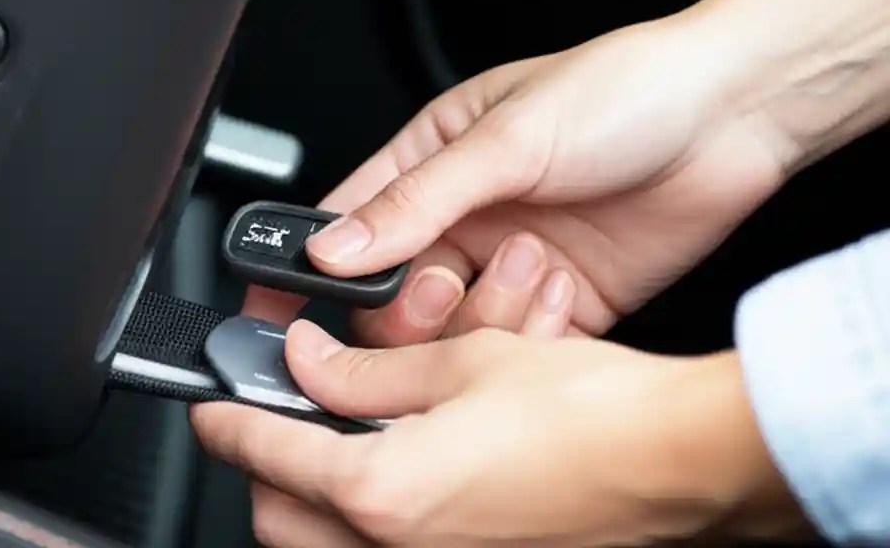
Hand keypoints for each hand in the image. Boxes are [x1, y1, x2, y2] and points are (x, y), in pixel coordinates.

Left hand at [191, 321, 810, 547]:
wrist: (681, 463)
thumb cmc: (594, 415)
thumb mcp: (460, 365)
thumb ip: (365, 373)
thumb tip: (309, 363)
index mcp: (383, 492)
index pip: (265, 455)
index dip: (229, 419)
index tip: (213, 402)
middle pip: (279, 519)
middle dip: (263, 467)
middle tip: (274, 416)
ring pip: (323, 545)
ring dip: (309, 497)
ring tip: (329, 440)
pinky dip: (363, 516)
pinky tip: (390, 467)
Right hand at [246, 0, 889, 344]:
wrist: (734, 113)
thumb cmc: (622, 91)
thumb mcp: (506, 139)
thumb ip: (416, 200)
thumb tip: (334, 249)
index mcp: (429, 164)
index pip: (343, 228)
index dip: (305, 275)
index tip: (280, 318)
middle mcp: (463, 220)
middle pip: (388, 298)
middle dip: (404, 310)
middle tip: (443, 285)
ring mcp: (510, 265)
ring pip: (450, 336)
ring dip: (481, 317)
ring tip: (529, 265)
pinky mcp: (563, 304)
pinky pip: (518, 349)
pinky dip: (530, 338)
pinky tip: (562, 290)